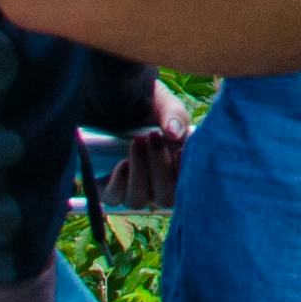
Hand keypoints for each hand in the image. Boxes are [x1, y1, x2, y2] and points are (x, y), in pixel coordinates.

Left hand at [106, 80, 190, 210]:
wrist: (117, 101)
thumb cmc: (150, 108)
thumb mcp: (166, 107)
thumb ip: (175, 117)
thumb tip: (174, 133)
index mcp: (180, 171)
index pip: (189, 188)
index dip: (185, 174)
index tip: (180, 150)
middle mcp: (158, 187)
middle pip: (165, 198)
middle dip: (159, 167)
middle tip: (152, 136)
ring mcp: (134, 190)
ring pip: (139, 200)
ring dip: (139, 171)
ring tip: (137, 141)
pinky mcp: (110, 189)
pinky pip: (114, 198)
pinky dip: (119, 181)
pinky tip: (122, 163)